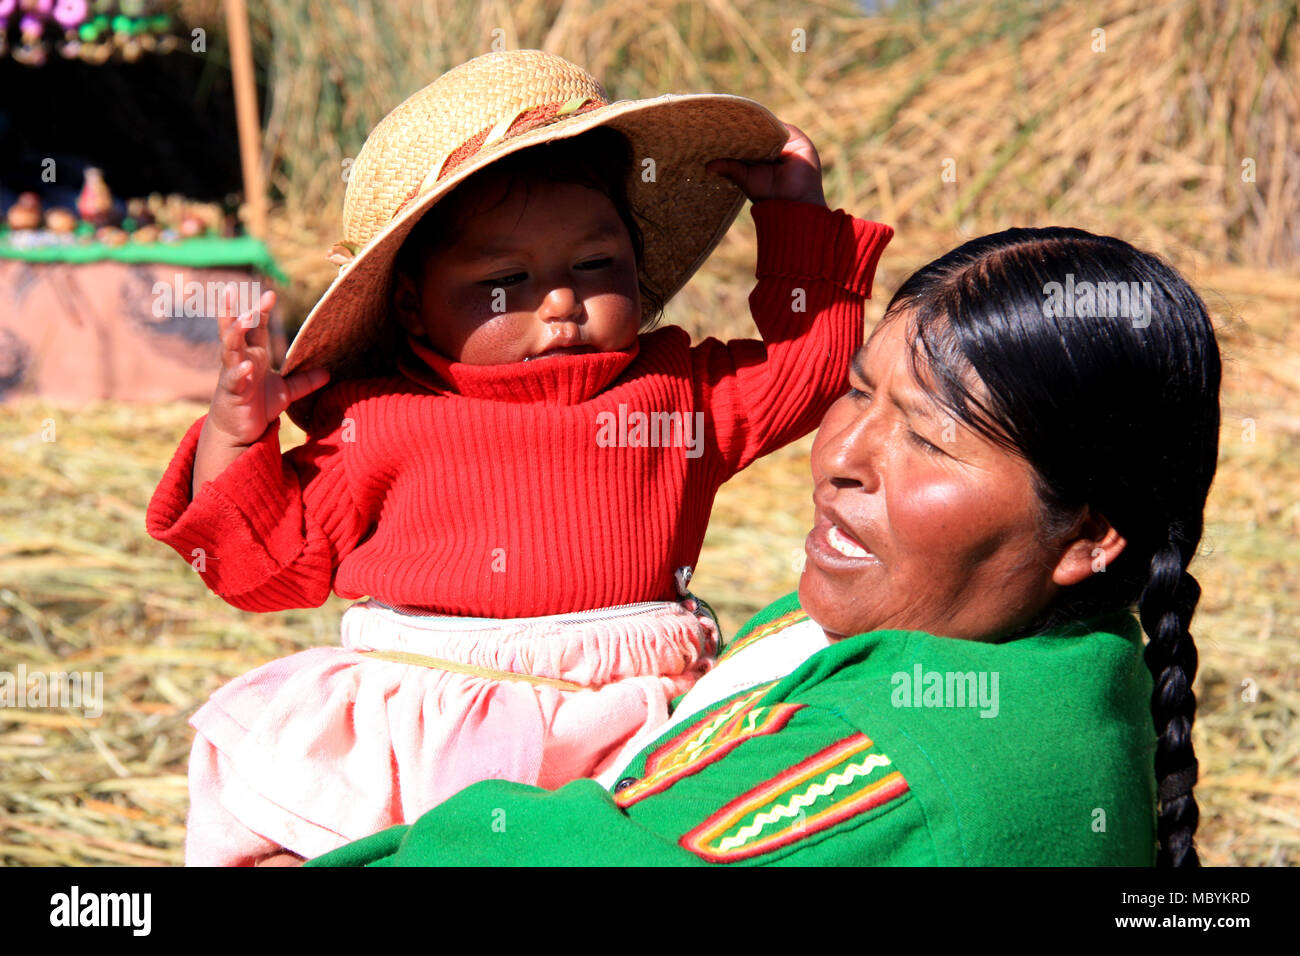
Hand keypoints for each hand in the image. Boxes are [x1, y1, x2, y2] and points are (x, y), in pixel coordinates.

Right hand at [205, 287, 328, 446]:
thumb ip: (304, 381)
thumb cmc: (257, 406)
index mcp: (253, 355)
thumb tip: (328, 373)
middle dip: (242, 311)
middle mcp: (240, 359)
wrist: (238, 431)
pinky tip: (247, 365)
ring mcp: (233, 374)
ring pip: (229, 348)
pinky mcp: (231, 393)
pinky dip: (239, 371)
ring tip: (247, 318)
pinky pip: (233, 379)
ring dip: (236, 332)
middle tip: (254, 295)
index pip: (255, 328)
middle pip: (237, 330)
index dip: (261, 310)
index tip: (270, 294)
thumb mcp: (286, 391)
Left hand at [706, 122, 825, 206]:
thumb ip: (730, 168)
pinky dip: (768, 124)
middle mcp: (774, 147)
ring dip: (754, 123)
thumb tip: (708, 167)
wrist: (794, 203)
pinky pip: (779, 126)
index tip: (717, 129)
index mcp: (761, 156)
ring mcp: (786, 141)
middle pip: (757, 130)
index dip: (735, 134)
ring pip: (768, 126)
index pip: (747, 138)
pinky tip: (754, 121)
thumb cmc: (770, 196)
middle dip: (742, 126)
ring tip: (735, 118)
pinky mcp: (796, 138)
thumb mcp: (746, 179)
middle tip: (722, 120)